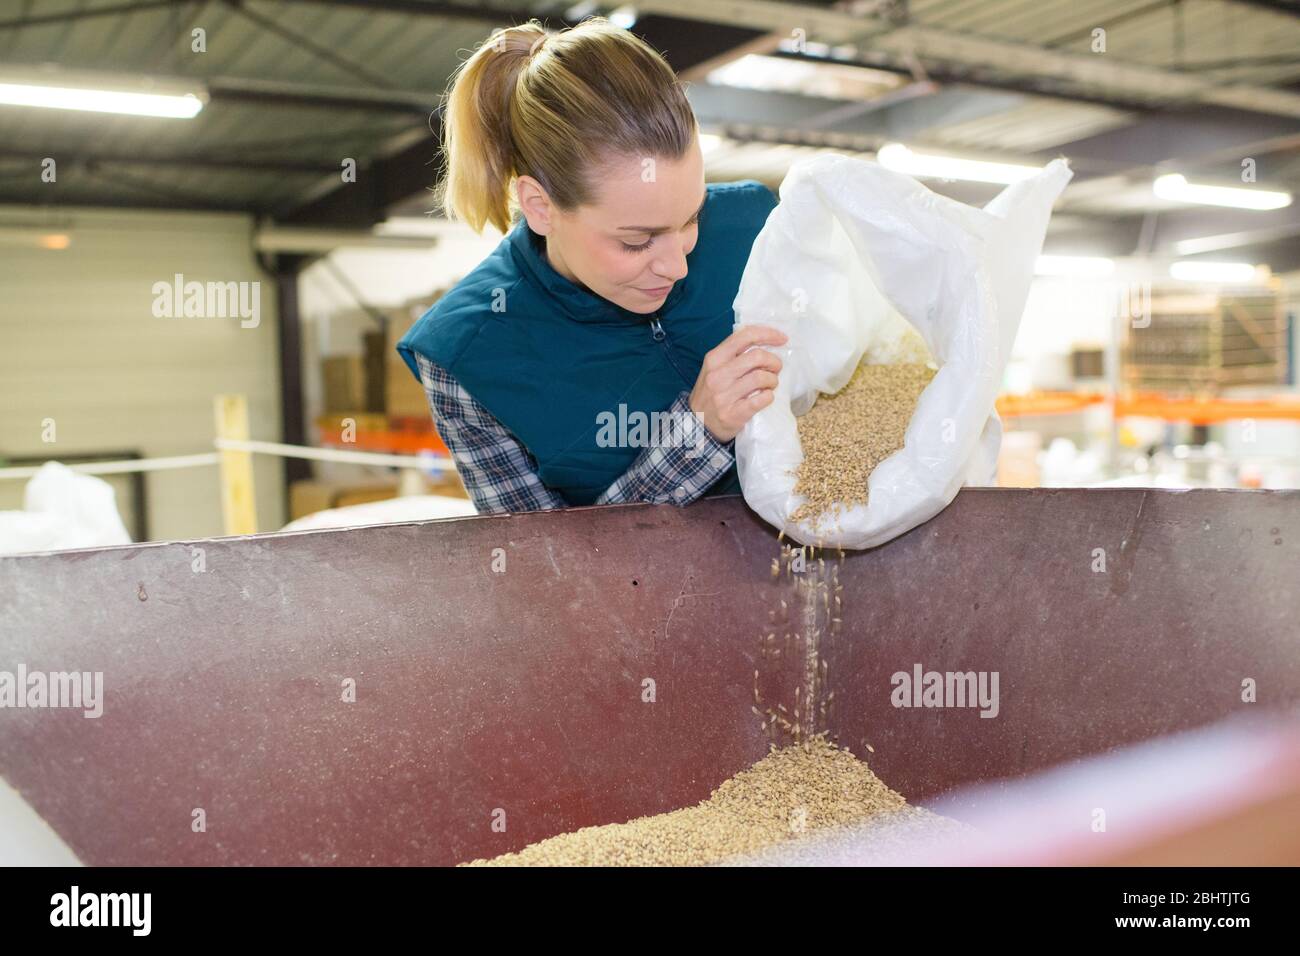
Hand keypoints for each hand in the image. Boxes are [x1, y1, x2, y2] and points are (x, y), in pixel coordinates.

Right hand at [688, 325, 786, 443]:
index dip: (768, 334)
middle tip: (776, 368)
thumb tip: (764, 343)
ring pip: (761, 378)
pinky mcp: (733, 414)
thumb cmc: (710, 393)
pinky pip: (761, 400)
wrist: (697, 423)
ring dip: (772, 380)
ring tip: (771, 384)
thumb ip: (733, 355)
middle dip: (774, 361)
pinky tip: (766, 397)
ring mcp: (724, 396)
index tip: (782, 338)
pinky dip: (769, 396)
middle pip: (757, 356)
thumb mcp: (713, 368)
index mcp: (714, 358)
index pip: (745, 336)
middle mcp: (717, 375)